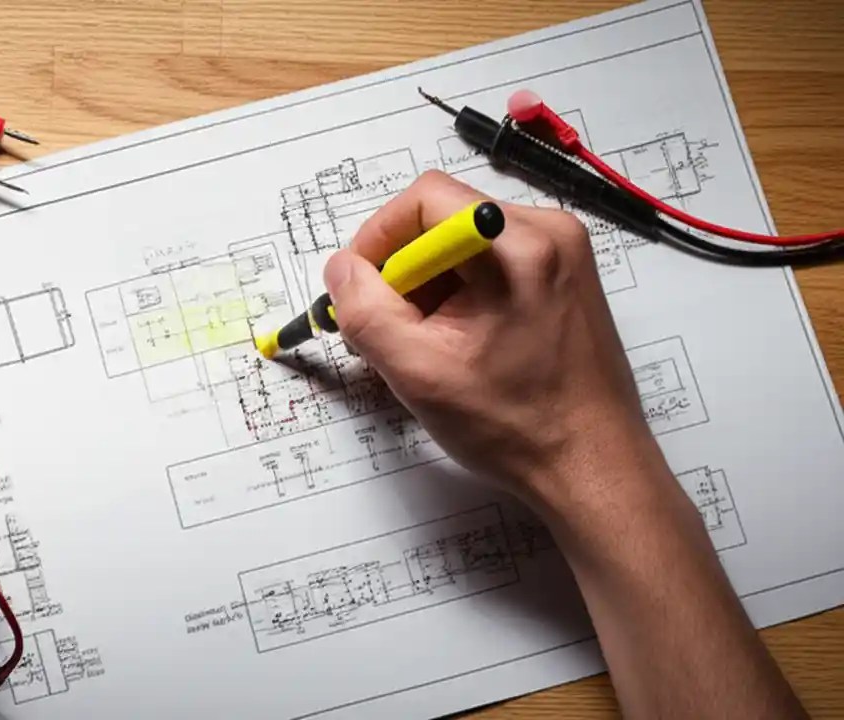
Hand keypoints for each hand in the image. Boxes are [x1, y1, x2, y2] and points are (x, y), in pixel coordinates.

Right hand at [323, 171, 650, 510]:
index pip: (425, 198)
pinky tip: (460, 341)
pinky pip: (492, 261)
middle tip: (392, 328)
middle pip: (445, 218)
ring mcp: (563, 253)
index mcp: (520, 245)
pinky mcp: (565, 276)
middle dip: (404, 270)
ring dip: (431, 285)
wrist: (592, 467)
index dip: (377, 238)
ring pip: (465, 242)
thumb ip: (365, 310)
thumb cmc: (515, 426)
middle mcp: (550, 232)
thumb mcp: (418, 371)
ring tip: (429, 343)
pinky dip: (461, 293)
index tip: (362, 290)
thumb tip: (341, 268)